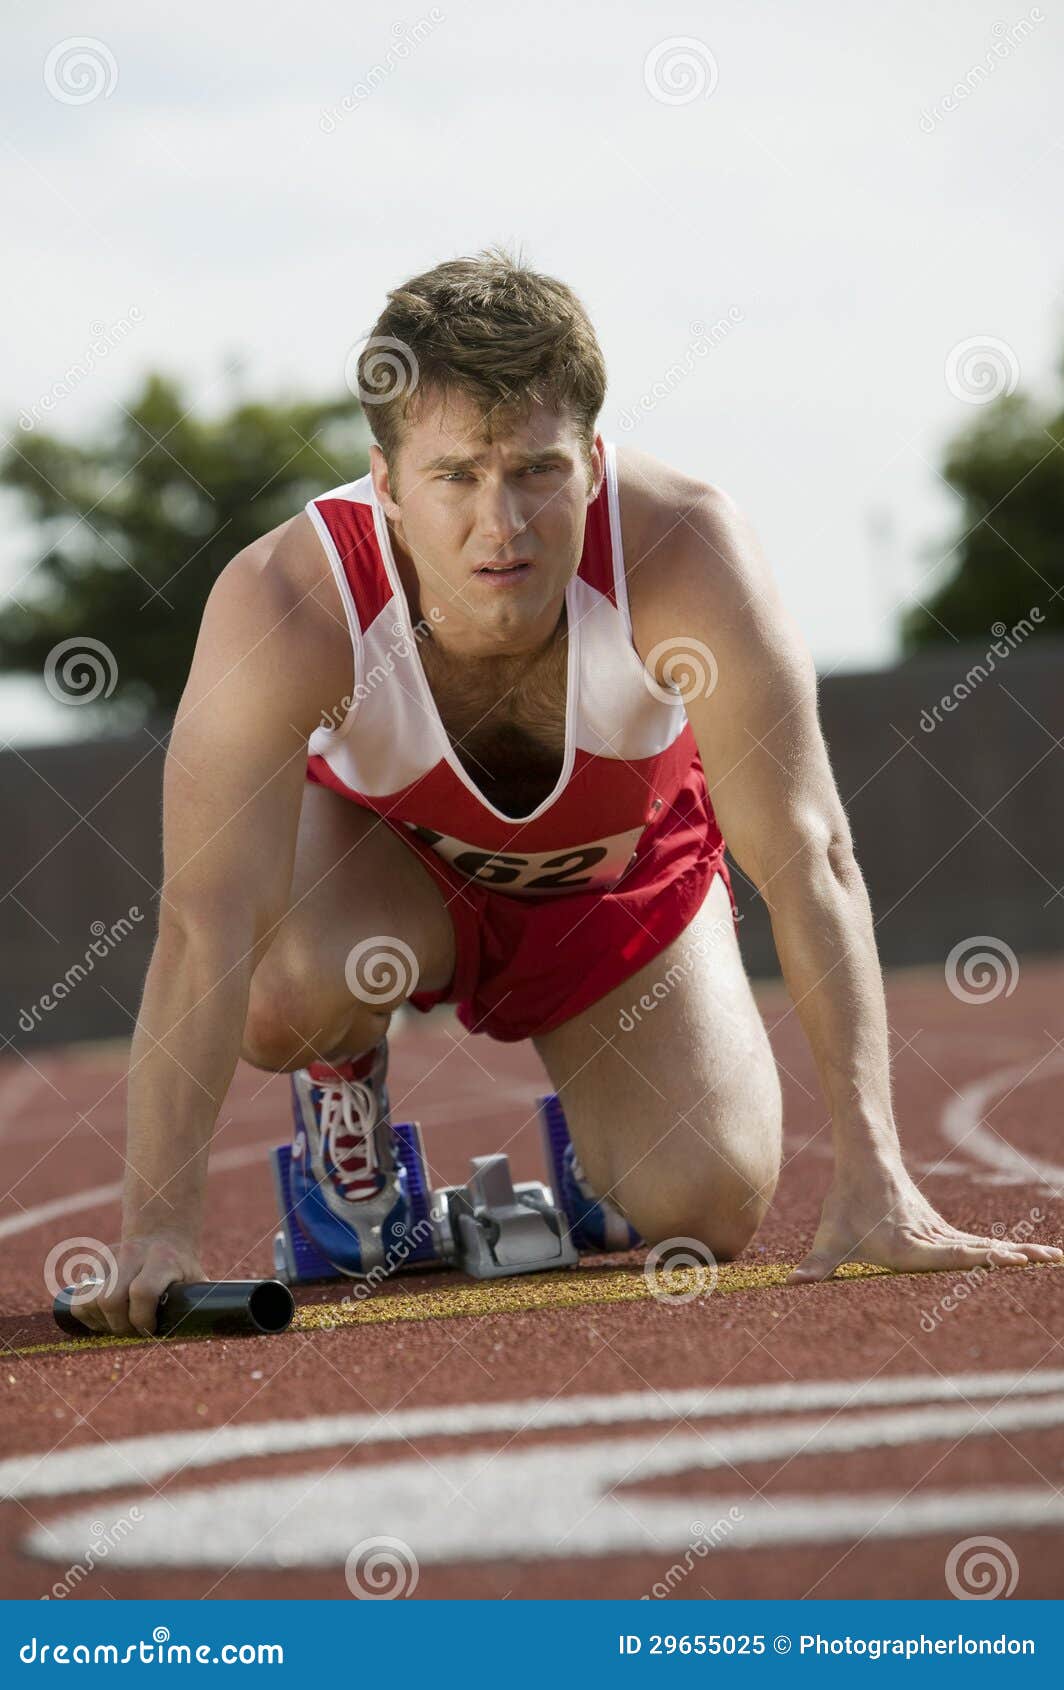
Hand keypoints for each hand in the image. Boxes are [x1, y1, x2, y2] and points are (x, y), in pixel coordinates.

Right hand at [73, 1231, 204, 1336]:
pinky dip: (87, 1313)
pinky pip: (79, 1296)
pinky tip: (103, 1317)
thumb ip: (197, 1305)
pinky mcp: (94, 1261)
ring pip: (88, 1298)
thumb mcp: (196, 1281)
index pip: (142, 1292)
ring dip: (100, 1321)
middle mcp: (133, 1254)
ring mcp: (110, 1256)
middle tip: (130, 1331)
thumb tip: (206, 1331)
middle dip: (118, 1325)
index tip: (149, 1330)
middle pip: (109, 1299)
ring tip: (116, 1324)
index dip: (142, 1319)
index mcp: (162, 1259)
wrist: (162, 1235)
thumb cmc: (182, 1269)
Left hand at [788, 1160, 1062, 1283]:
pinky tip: (1030, 1258)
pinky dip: (1005, 1252)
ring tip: (1052, 1258)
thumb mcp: (829, 1237)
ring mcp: (940, 1235)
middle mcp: (930, 1239)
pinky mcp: (943, 1234)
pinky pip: (978, 1246)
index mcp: (908, 1245)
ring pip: (983, 1246)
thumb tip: (792, 1283)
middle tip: (1045, 1259)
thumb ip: (815, 1265)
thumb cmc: (846, 1203)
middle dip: (1011, 1257)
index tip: (1008, 1257)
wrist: (865, 1164)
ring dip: (1017, 1253)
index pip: (949, 1254)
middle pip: (976, 1250)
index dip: (979, 1258)